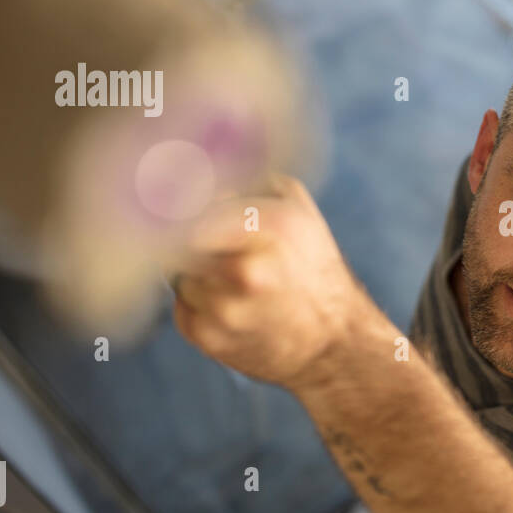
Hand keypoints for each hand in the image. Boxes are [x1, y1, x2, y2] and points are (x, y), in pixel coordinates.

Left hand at [170, 173, 365, 393]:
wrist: (335, 344)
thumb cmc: (314, 269)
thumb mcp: (299, 211)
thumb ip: (250, 182)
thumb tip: (197, 168)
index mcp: (272, 228)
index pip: (193, 202)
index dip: (184, 201)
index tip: (182, 201)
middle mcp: (246, 270)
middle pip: (179, 236)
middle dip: (188, 236)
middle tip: (205, 241)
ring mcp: (225, 308)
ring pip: (177, 272)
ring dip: (194, 272)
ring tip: (231, 282)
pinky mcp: (209, 338)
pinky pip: (181, 306)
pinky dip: (198, 304)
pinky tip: (232, 308)